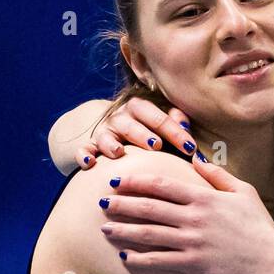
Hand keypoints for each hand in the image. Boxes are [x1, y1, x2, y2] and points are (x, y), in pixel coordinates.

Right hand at [75, 99, 199, 168]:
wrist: (109, 128)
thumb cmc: (146, 130)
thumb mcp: (159, 122)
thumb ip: (174, 121)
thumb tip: (186, 126)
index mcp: (140, 109)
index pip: (159, 118)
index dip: (175, 132)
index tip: (191, 148)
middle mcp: (120, 118)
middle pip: (131, 125)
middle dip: (143, 134)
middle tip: (156, 145)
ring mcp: (103, 132)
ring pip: (105, 136)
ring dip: (111, 144)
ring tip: (118, 153)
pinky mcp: (88, 146)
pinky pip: (83, 150)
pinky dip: (83, 156)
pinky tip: (89, 164)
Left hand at [100, 158, 273, 273]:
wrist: (271, 262)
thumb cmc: (259, 227)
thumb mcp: (244, 193)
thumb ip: (218, 175)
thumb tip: (196, 159)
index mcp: (204, 198)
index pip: (162, 185)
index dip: (135, 182)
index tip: (117, 180)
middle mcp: (195, 218)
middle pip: (149, 208)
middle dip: (121, 204)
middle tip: (101, 202)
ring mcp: (193, 242)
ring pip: (149, 234)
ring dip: (123, 231)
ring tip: (104, 229)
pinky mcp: (194, 264)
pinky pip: (160, 261)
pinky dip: (140, 259)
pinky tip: (125, 257)